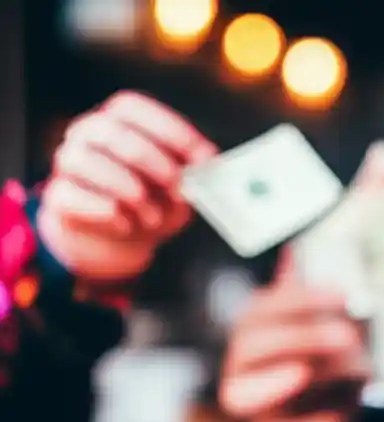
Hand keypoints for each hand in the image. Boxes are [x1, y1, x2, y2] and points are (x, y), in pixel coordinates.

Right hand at [37, 91, 217, 282]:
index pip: (135, 107)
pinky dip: (108, 213)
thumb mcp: (180, 187)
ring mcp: (69, 160)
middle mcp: (88, 132)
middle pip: (115, 134)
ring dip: (131, 193)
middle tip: (176, 186)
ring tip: (153, 216)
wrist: (119, 235)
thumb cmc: (153, 201)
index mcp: (119, 119)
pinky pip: (76, 197)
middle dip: (154, 162)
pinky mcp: (58, 194)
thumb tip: (209, 162)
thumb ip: (193, 173)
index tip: (202, 157)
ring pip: (90, 163)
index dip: (170, 129)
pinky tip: (127, 224)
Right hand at [220, 255, 368, 421]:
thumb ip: (305, 298)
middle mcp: (242, 373)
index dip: (301, 300)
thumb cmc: (320, 367)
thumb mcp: (317, 329)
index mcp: (250, 337)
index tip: (344, 295)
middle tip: (348, 337)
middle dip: (304, 337)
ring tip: (363, 369)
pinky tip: (354, 407)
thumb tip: (294, 252)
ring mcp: (256, 412)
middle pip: (255, 347)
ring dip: (324, 376)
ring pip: (273, 392)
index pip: (260, 310)